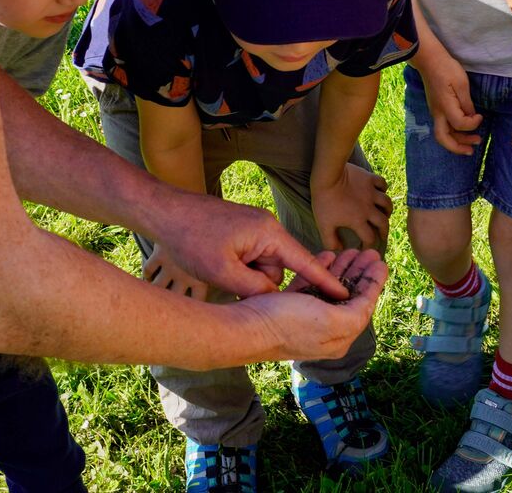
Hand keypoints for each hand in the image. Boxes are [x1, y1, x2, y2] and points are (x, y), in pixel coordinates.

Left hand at [152, 190, 350, 299]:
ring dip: (246, 277)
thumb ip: (255, 289)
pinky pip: (253, 258)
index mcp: (269, 233)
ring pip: (264, 267)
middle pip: (280, 269)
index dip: (326, 282)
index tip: (346, 295)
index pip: (305, 262)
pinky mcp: (244, 232)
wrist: (165, 211)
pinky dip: (239, 268)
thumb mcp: (223, 272)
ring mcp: (256, 228)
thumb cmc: (191, 238)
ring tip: (217, 269)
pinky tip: (217, 264)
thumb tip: (273, 299)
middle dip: (260, 283)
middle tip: (230, 280)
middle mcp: (268, 228)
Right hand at [237, 248, 388, 362]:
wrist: (244, 328)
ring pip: (330, 289)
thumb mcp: (332, 322)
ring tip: (351, 250)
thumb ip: (356, 312)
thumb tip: (367, 300)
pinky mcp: (288, 308)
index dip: (373, 282)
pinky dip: (319, 271)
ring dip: (341, 268)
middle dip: (359, 272)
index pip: (363, 306)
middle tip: (368, 251)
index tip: (381, 262)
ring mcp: (305, 319)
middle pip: (348, 296)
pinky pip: (310, 287)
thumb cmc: (288, 324)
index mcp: (338, 339)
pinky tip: (326, 256)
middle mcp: (324, 331)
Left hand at [312, 164, 391, 249]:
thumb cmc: (324, 201)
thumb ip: (330, 241)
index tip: (365, 248)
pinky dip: (384, 188)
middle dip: (384, 231)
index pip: (369, 238)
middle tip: (382, 235)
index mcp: (358, 220)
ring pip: (387, 203)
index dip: (368, 246)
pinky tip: (381, 191)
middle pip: (383, 223)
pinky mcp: (369, 178)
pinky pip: (382, 184)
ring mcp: (371, 192)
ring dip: (387, 210)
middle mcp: (369, 208)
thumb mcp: (323, 224)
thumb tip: (339, 249)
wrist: (328, 176)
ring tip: (385, 214)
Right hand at [418, 54, 481, 154]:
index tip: (481, 117)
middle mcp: (437, 113)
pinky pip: (444, 127)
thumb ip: (467, 103)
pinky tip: (462, 132)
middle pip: (443, 139)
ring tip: (472, 143)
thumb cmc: (447, 69)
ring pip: (443, 135)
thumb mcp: (461, 84)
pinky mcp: (436, 109)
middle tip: (473, 149)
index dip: (472, 124)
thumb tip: (471, 117)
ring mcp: (435, 112)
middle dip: (458, 147)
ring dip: (457, 142)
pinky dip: (453, 134)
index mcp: (445, 106)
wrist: (429, 61)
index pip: (459, 124)